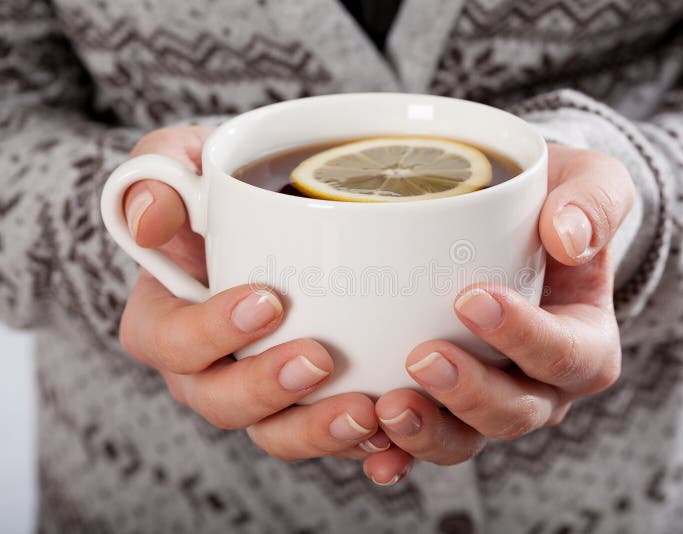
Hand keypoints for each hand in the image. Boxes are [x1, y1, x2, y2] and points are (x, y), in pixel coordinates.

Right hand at [118, 126, 390, 462]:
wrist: (280, 211)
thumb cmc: (225, 190)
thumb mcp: (183, 158)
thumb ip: (157, 171)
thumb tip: (150, 218)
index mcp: (168, 321)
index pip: (172, 341)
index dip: (212, 332)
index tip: (268, 300)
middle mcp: (208, 369)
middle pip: (222, 404)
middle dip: (269, 389)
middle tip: (320, 358)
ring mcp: (262, 391)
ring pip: (277, 434)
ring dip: (319, 432)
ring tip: (368, 412)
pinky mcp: (309, 402)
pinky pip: (327, 438)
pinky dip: (361, 444)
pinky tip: (395, 434)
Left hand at [364, 143, 634, 483]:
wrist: (511, 221)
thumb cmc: (551, 203)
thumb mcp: (591, 182)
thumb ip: (595, 202)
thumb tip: (569, 238)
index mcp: (584, 341)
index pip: (566, 354)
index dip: (524, 337)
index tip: (471, 299)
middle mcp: (541, 385)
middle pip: (515, 411)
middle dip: (469, 393)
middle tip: (422, 357)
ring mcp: (489, 402)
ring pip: (467, 440)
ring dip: (428, 434)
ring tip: (387, 410)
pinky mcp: (444, 407)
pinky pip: (423, 445)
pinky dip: (398, 456)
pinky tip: (372, 455)